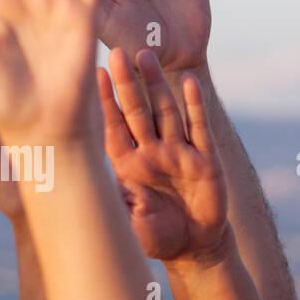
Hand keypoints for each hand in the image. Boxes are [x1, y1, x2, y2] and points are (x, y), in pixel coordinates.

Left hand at [98, 47, 227, 263]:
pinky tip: (187, 82)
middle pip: (137, 110)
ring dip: (156, 84)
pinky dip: (193, 105)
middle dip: (127, 83)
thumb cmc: (156, 236)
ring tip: (146, 56)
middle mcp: (151, 151)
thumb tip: (106, 189)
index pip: (113, 125)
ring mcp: (178, 152)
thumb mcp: (131, 224)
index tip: (94, 73)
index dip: (105, 101)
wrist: (194, 247)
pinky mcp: (205, 160)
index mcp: (127, 163)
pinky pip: (199, 128)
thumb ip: (120, 205)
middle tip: (116, 52)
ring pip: (165, 112)